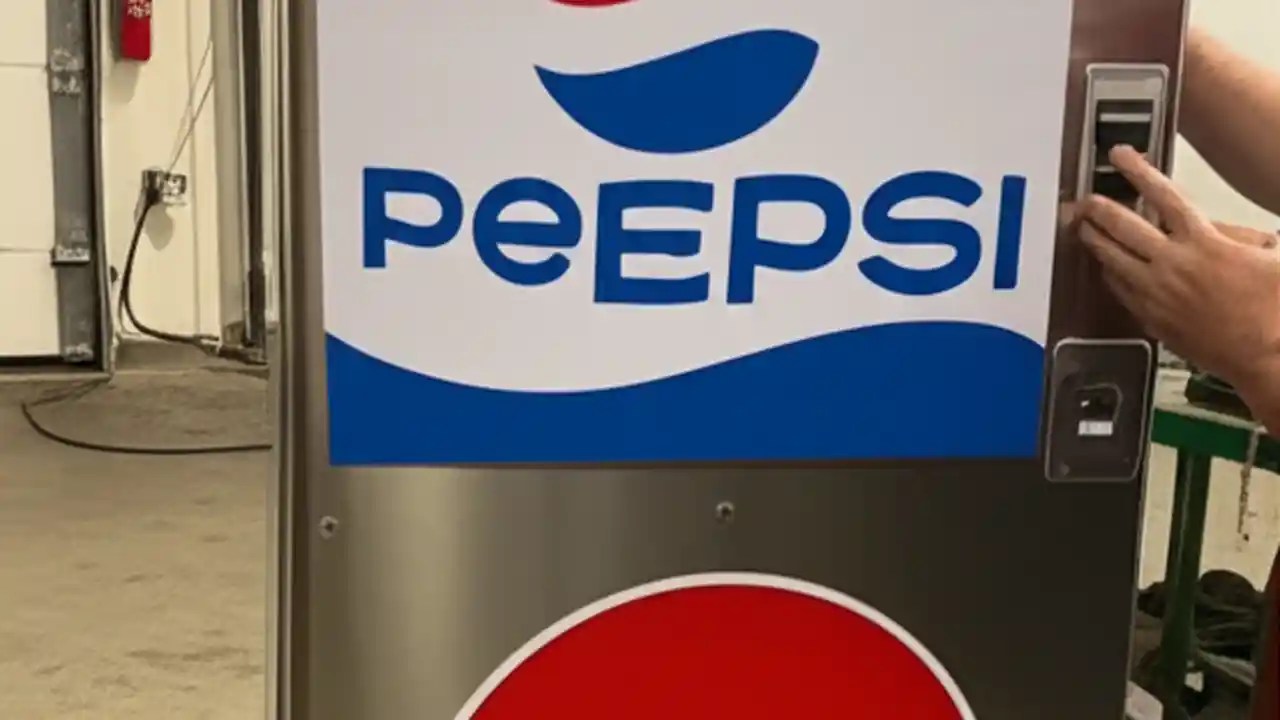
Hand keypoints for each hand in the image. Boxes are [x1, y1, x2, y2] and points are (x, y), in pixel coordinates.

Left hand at [1078, 145, 1279, 394]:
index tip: (1119, 155)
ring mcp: (1158, 293)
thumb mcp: (1273, 258)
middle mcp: (1173, 264)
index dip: (1138, 171)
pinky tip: (1104, 268)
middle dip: (1100, 208)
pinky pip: (1120, 291)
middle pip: (1124, 227)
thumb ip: (1246, 237)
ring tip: (1082, 228)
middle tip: (1085, 199)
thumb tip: (1238, 232)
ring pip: (1114, 259)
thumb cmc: (1275, 309)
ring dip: (1095, 240)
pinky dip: (1109, 274)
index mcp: (1204, 242)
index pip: (1164, 196)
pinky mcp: (1152, 319)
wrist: (1266, 357)